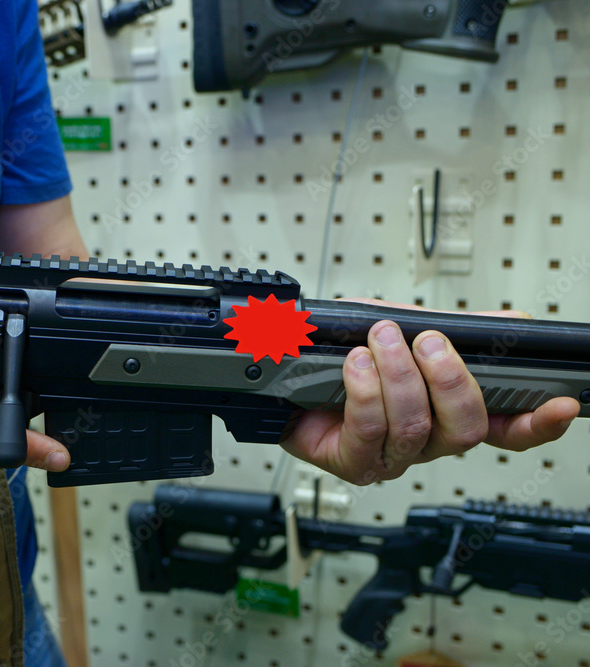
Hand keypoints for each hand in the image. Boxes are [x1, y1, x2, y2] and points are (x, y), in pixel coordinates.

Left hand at [281, 300, 579, 484]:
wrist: (281, 375)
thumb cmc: (343, 357)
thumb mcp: (405, 328)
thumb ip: (455, 328)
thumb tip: (513, 319)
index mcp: (447, 413)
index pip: (508, 430)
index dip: (538, 423)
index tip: (561, 403)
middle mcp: (426, 441)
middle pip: (466, 430)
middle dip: (449, 379)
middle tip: (427, 342)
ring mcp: (390, 456)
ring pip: (416, 427)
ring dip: (398, 374)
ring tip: (379, 341)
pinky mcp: (352, 463)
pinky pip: (370, 430)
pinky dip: (364, 389)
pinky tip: (355, 365)